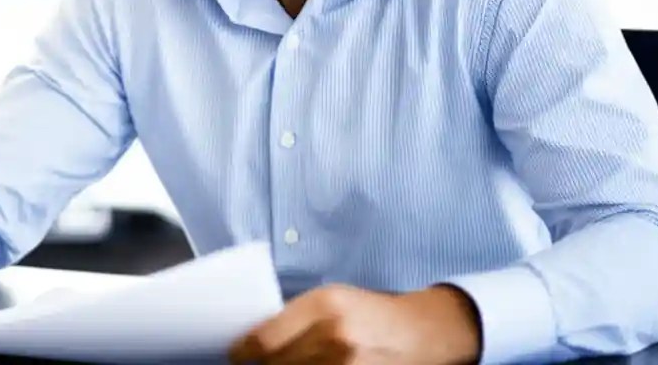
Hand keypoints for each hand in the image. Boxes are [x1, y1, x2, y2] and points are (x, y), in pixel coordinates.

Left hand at [229, 283, 480, 364]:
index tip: (236, 354)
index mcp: (325, 305)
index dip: (242, 353)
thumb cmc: (371, 312)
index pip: (264, 341)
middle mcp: (335, 337)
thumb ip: (297, 316)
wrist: (422, 332)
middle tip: (253, 363)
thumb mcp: (333, 299)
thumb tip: (253, 336)